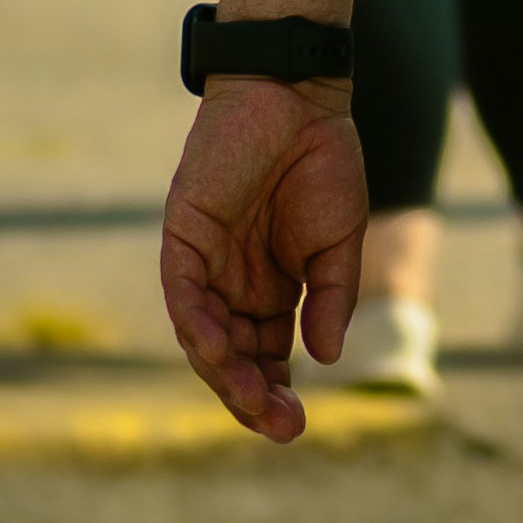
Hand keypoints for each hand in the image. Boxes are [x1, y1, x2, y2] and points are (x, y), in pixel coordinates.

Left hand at [158, 73, 367, 438]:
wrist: (298, 97)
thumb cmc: (323, 161)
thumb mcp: (340, 242)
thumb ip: (331, 298)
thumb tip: (326, 357)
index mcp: (271, 289)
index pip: (266, 355)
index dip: (276, 391)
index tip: (295, 425)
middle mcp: (232, 284)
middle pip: (233, 356)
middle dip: (251, 395)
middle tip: (280, 426)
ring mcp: (204, 263)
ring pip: (204, 335)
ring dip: (225, 371)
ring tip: (254, 400)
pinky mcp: (183, 237)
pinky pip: (184, 293)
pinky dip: (198, 325)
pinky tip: (220, 352)